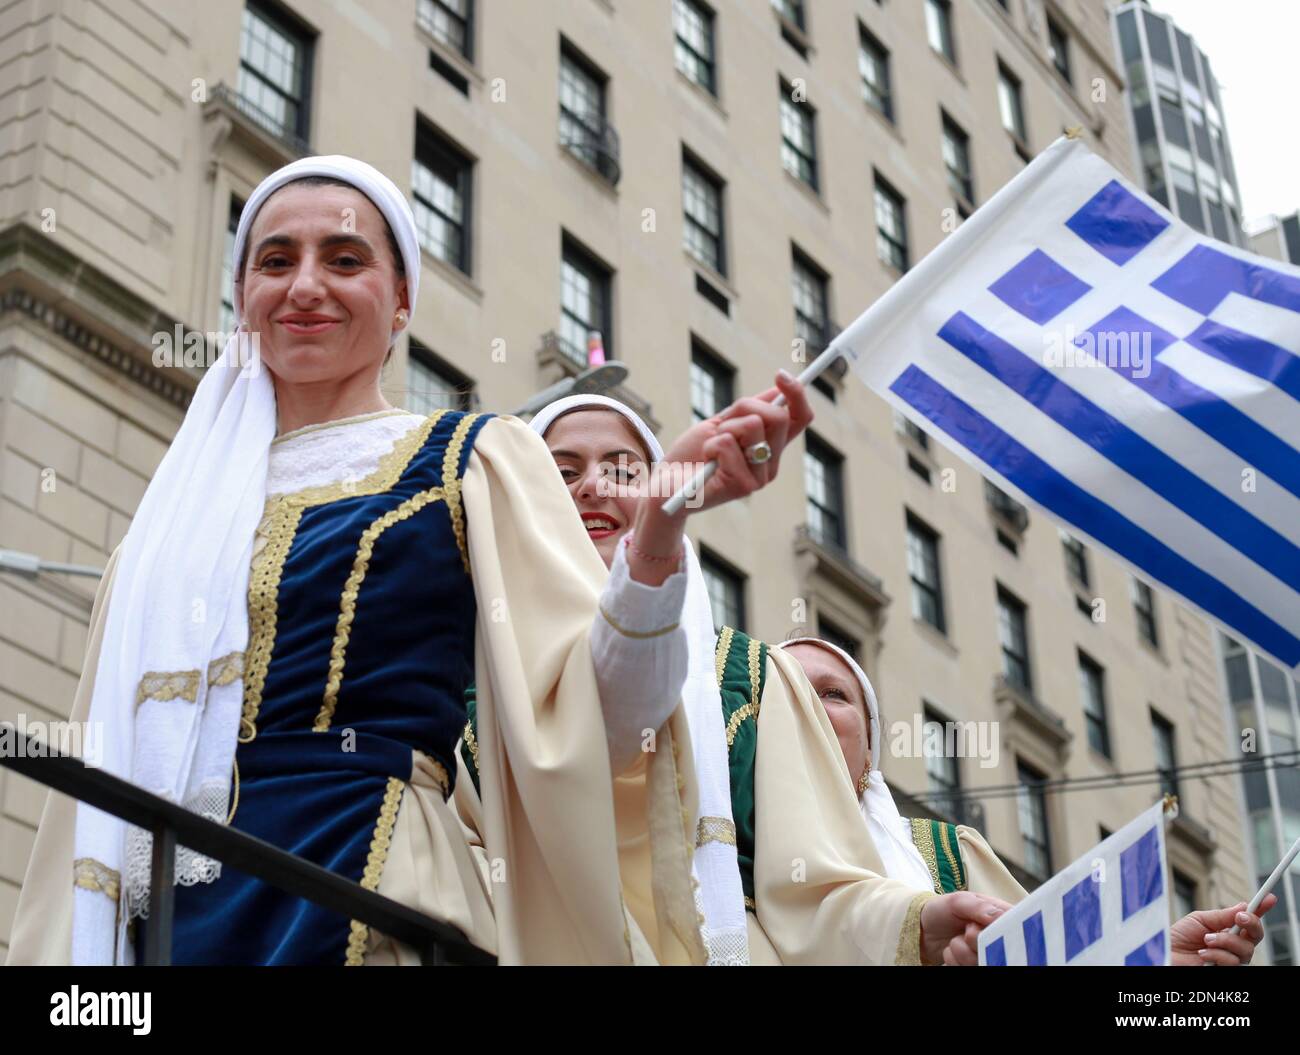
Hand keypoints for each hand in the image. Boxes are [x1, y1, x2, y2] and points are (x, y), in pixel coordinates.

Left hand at [649, 370, 813, 518]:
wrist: (667, 486)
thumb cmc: (691, 455)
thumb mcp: (721, 424)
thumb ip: (748, 410)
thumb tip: (778, 388)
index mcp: (769, 447)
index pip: (800, 418)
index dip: (797, 394)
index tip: (780, 374)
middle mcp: (771, 463)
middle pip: (778, 416)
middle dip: (744, 408)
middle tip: (722, 426)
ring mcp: (760, 477)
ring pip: (753, 425)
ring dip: (724, 429)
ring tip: (710, 449)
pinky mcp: (745, 486)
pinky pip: (729, 444)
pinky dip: (711, 446)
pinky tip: (706, 463)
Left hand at [919, 891, 1011, 965]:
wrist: (926, 928)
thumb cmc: (945, 909)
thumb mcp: (959, 901)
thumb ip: (979, 906)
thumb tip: (998, 916)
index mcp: (1001, 916)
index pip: (1013, 928)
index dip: (998, 931)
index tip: (977, 927)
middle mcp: (999, 937)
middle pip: (1000, 949)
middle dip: (975, 941)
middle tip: (965, 930)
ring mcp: (988, 954)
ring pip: (984, 962)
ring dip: (963, 952)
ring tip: (955, 940)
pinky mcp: (975, 965)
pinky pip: (969, 970)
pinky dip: (956, 962)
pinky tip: (952, 950)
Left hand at [1170, 893, 1276, 965]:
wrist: (1165, 954)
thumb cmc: (1178, 938)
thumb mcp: (1199, 920)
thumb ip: (1222, 916)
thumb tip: (1243, 906)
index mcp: (1226, 931)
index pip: (1248, 921)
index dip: (1260, 909)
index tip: (1269, 898)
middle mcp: (1232, 946)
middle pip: (1256, 936)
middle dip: (1252, 923)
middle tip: (1239, 917)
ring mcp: (1230, 960)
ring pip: (1246, 950)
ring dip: (1225, 941)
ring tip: (1206, 940)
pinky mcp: (1225, 971)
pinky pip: (1233, 962)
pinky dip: (1217, 955)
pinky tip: (1203, 954)